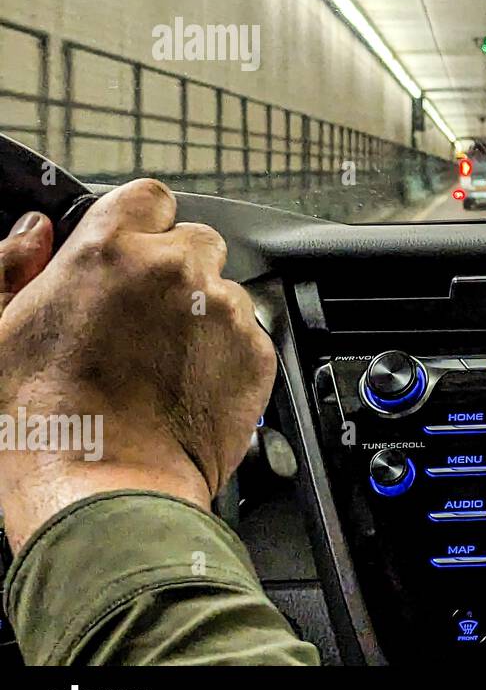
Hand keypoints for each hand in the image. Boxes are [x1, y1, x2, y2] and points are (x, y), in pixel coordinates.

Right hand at [0, 180, 275, 549]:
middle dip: (173, 270)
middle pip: (194, 242)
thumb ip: (9, 267)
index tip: (130, 252)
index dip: (140, 224)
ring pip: (223, 291)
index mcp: (110, 250)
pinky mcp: (257, 354)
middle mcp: (177, 270)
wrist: (102, 492)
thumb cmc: (37, 423)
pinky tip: (185, 388)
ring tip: (158, 365)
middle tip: (139, 321)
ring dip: (200, 314)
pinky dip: (224, 355)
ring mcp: (224, 311)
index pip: (149, 197)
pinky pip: (246, 337)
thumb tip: (34, 232)